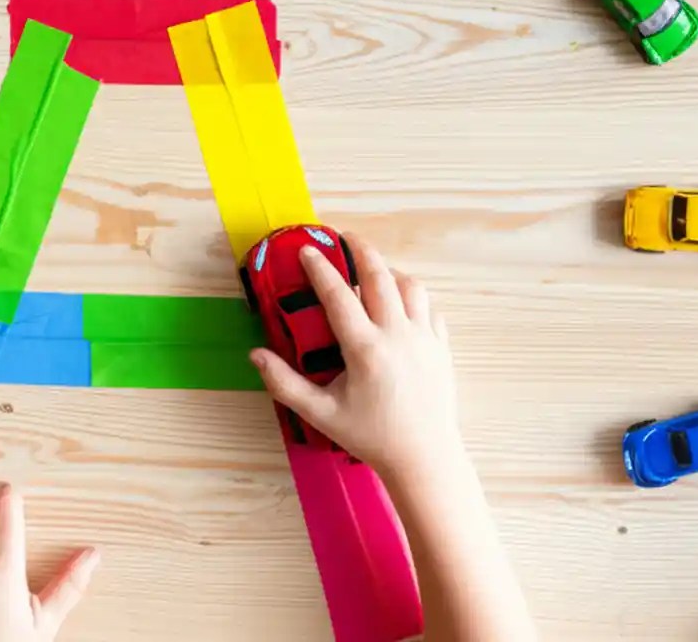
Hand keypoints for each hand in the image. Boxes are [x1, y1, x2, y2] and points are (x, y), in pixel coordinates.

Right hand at [250, 236, 460, 476]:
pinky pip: (429, 308)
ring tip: (373, 270)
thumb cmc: (370, 437)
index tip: (308, 250)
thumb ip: (285, 383)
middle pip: (380, 276)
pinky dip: (413, 296)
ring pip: (410, 286)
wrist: (423, 457)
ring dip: (389, 272)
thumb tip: (256, 355)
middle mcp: (398, 336)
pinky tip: (400, 303)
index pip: (339, 295)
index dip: (321, 269)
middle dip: (360, 251)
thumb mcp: (320, 414)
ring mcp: (424, 339)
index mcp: (366, 350)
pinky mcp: (441, 348)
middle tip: (345, 238)